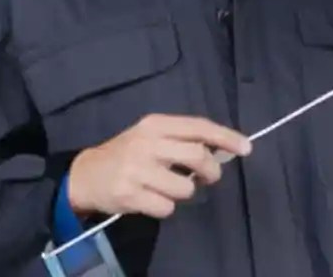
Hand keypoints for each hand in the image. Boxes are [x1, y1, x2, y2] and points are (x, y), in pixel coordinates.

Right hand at [67, 114, 250, 219]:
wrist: (86, 174)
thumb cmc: (127, 153)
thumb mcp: (151, 135)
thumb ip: (181, 139)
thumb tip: (221, 150)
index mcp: (155, 124)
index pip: (199, 127)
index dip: (226, 137)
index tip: (246, 147)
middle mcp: (147, 143)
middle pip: (197, 156)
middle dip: (211, 171)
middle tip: (209, 178)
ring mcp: (137, 170)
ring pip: (185, 187)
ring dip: (185, 192)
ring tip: (169, 188)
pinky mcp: (129, 195)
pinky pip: (167, 208)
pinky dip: (166, 207)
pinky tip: (152, 199)